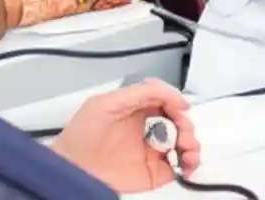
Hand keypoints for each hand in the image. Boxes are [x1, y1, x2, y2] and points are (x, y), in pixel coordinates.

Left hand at [53, 79, 201, 192]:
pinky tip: (188, 163)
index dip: (176, 102)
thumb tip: (172, 95)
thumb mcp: (107, 103)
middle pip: (178, 121)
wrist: (72, 171)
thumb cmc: (80, 137)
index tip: (181, 108)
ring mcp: (150, 151)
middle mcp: (145, 128)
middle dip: (185, 124)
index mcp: (135, 109)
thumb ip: (140, 92)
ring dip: (192, 143)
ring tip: (187, 149)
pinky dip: (190, 164)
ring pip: (183, 143)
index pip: (165, 100)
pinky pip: (179, 166)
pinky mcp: (153, 172)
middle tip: (182, 132)